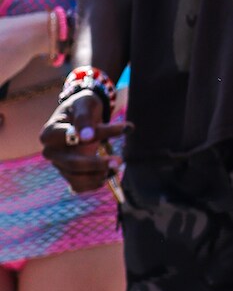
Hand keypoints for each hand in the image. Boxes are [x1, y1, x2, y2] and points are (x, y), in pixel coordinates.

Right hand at [41, 79, 118, 194]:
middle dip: (97, 164)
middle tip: (120, 161)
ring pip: (76, 178)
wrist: (82, 114)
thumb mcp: (84, 104)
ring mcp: (59, 164)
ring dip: (98, 176)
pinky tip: (109, 174)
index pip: (70, 137)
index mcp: (49, 133)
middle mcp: (51, 151)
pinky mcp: (68, 173)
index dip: (96, 135)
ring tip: (117, 167)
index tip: (124, 129)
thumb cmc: (82, 106)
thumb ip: (84, 118)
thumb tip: (86, 137)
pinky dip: (95, 183)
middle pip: (72, 164)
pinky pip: (78, 186)